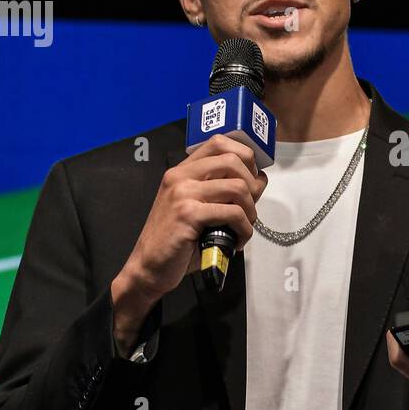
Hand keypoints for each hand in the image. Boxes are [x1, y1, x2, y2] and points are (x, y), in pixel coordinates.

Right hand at [113, 134, 267, 325]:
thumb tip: (259, 179)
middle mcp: (180, 177)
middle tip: (250, 207)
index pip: (219, 142)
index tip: (252, 178)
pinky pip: (232, 213)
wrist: (149, 267)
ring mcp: (183, 194)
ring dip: (250, 210)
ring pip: (237, 187)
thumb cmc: (176, 240)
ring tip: (245, 226)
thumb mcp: (198, 207)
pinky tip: (238, 240)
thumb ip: (222, 191)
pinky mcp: (188, 215)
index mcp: (182, 171)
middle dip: (252, 185)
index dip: (245, 156)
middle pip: (233, 161)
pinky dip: (244, 229)